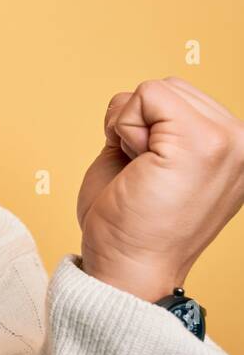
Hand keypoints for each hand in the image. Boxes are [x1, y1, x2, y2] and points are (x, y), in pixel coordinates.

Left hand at [77, 77, 243, 301]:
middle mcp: (243, 143)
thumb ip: (164, 130)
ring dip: (130, 126)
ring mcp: (228, 141)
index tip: (152, 173)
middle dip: (138, 123)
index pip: (181, 97)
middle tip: (143, 172)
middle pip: (168, 87)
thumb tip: (150, 99)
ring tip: (142, 171)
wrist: (128, 267)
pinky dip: (123, 127)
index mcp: (235, 150)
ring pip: (156, 89)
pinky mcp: (202, 142)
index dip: (146, 127)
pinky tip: (135, 165)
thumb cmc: (130, 224)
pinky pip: (144, 96)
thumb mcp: (157, 163)